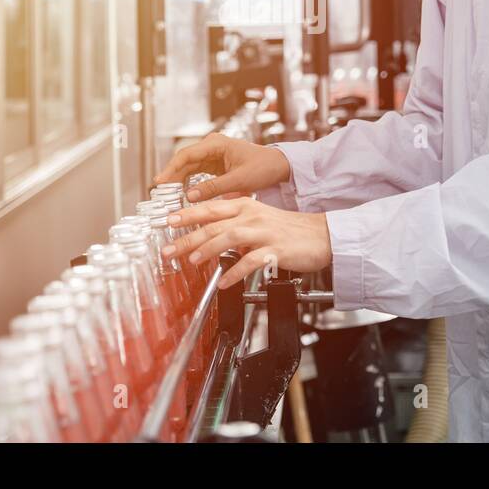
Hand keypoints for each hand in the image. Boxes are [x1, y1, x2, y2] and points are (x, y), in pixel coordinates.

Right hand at [154, 133, 290, 202]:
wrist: (279, 165)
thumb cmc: (264, 167)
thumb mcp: (239, 179)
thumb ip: (214, 188)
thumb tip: (189, 196)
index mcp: (216, 143)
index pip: (186, 155)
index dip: (170, 169)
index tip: (159, 182)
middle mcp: (212, 145)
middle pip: (184, 160)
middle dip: (171, 176)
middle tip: (159, 193)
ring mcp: (213, 153)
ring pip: (188, 166)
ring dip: (178, 179)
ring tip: (167, 195)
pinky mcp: (215, 163)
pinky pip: (196, 171)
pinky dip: (188, 181)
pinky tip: (181, 192)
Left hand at [162, 198, 331, 289]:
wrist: (322, 234)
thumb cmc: (290, 229)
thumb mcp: (259, 218)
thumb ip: (235, 224)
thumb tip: (212, 235)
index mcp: (245, 206)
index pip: (210, 207)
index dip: (187, 214)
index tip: (166, 221)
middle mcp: (252, 216)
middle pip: (213, 223)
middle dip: (187, 236)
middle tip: (167, 249)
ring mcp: (264, 232)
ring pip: (229, 237)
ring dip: (207, 249)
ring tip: (191, 260)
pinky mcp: (275, 249)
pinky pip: (251, 260)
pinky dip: (235, 272)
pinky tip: (224, 282)